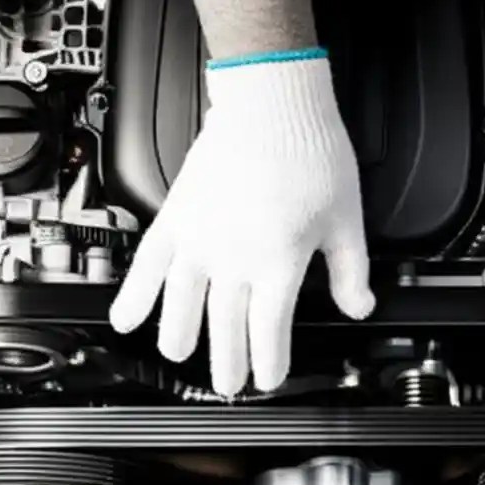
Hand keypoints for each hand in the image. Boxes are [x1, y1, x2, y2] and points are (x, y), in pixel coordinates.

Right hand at [109, 53, 374, 395]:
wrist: (272, 101)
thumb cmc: (311, 150)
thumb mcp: (347, 218)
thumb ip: (350, 271)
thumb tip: (358, 306)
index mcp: (279, 262)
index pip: (270, 331)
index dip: (269, 362)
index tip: (269, 377)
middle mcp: (235, 257)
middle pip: (225, 327)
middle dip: (227, 363)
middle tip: (228, 383)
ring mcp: (200, 239)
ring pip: (181, 304)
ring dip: (177, 336)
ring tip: (177, 355)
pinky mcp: (177, 216)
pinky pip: (149, 264)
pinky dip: (134, 294)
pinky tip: (126, 318)